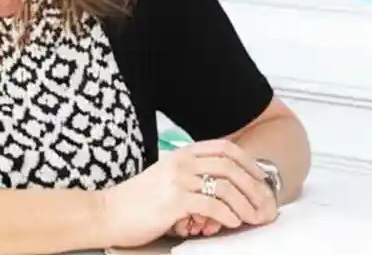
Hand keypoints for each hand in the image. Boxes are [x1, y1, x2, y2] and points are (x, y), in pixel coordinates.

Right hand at [98, 139, 278, 247]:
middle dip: (253, 186)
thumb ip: (192, 177)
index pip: (225, 149)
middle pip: (231, 166)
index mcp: (183, 153)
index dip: (248, 163)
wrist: (107, 213)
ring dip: (245, 204)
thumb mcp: (166, 179)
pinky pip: (211, 205)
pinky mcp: (174, 200)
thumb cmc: (137, 202)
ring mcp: (178, 179)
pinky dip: (228, 214)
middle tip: (265, 204)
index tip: (261, 180)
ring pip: (225, 186)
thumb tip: (225, 191)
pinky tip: (233, 222)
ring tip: (253, 217)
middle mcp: (182, 162)